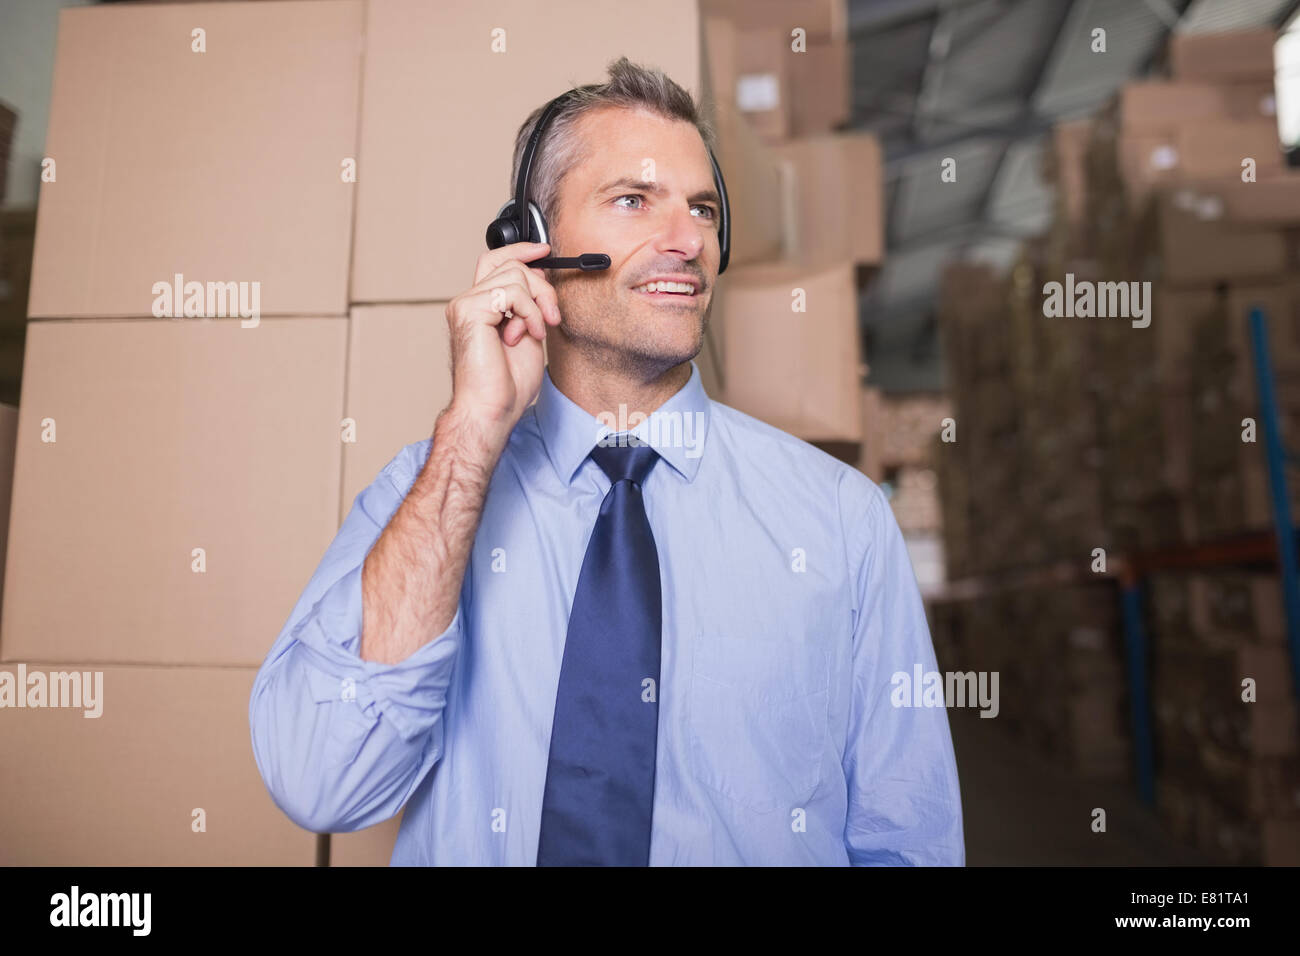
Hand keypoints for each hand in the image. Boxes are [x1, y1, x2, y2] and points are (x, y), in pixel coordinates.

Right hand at [444, 241, 561, 442]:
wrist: (492, 409)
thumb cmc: (507, 385)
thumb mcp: (528, 333)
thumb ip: (530, 304)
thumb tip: (539, 273)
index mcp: (480, 307)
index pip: (495, 261)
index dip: (520, 250)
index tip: (545, 250)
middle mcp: (468, 302)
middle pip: (511, 264)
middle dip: (542, 285)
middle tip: (551, 316)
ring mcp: (466, 305)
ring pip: (515, 275)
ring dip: (537, 303)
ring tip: (535, 331)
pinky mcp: (469, 311)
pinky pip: (512, 291)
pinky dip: (528, 312)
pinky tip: (527, 334)